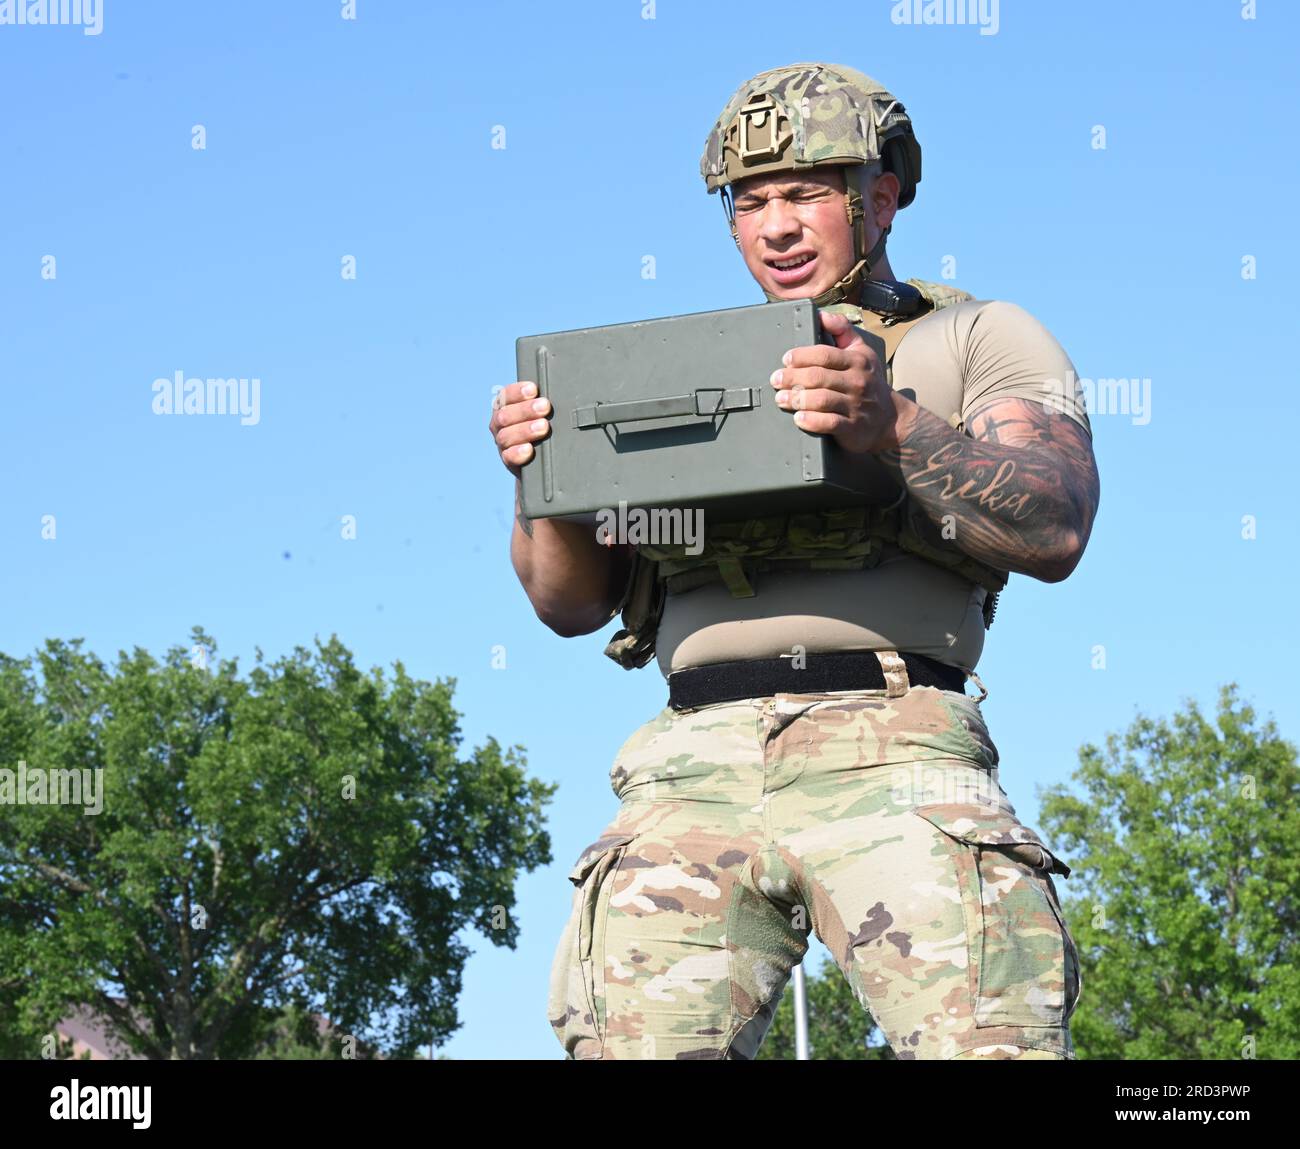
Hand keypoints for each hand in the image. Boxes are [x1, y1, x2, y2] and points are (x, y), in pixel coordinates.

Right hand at [489, 381, 551, 477]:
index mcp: (505, 407)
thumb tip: (559, 393)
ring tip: (543, 427)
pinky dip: (518, 452)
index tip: (533, 389)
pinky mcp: (508, 461)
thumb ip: (542, 403)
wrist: (542, 458)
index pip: (505, 395)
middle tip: (545, 407)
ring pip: (506, 436)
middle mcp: (500, 424)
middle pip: (505, 415)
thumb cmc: (543, 427)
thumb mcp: (541, 412)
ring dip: (525, 430)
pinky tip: (529, 449)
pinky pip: (508, 457)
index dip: (517, 392)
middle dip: (525, 410)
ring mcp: (502, 443)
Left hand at [771, 311, 901, 454]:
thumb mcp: (862, 352)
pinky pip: (829, 423)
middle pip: (818, 377)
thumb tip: (821, 315)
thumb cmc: (869, 382)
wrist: (890, 419)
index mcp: (857, 361)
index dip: (802, 356)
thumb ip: (842, 331)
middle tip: (776, 380)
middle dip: (792, 378)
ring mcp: (855, 406)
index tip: (786, 360)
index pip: (825, 354)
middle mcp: (857, 382)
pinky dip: (811, 421)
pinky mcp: (852, 428)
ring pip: (821, 400)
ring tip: (781, 398)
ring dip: (797, 399)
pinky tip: (799, 418)